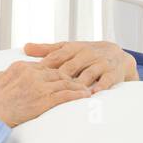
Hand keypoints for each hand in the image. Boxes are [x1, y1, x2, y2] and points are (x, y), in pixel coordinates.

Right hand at [0, 60, 90, 127]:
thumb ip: (6, 74)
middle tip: (80, 81)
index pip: (43, 66)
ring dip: (77, 86)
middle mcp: (32, 74)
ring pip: (64, 82)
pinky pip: (65, 95)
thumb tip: (8, 74)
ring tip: (87, 88)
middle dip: (69, 77)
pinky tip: (85, 96)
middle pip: (56, 72)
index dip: (55, 71)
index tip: (62, 75)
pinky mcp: (43, 101)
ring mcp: (38, 86)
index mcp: (20, 67)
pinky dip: (77, 95)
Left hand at [24, 40, 138, 91]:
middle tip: (46, 88)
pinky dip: (99, 87)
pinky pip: (105, 81)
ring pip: (87, 75)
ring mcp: (100, 64)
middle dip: (59, 77)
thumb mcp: (68, 48)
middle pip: (70, 67)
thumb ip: (47, 49)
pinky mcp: (112, 74)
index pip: (57, 57)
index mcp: (74, 48)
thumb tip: (25, 48)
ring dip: (78, 84)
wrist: (117, 54)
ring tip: (67, 94)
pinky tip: (91, 94)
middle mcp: (86, 54)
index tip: (33, 76)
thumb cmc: (86, 53)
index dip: (45, 66)